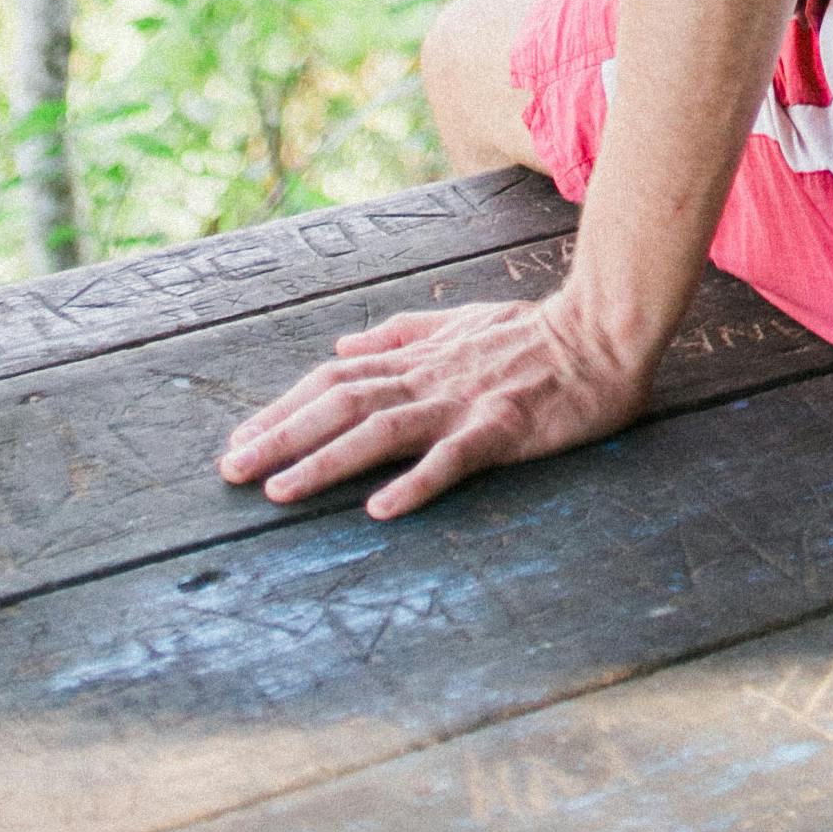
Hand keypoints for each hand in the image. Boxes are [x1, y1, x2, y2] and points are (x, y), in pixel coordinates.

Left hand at [218, 291, 653, 519]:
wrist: (602, 331)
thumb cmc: (533, 332)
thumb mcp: (458, 321)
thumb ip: (400, 332)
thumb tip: (342, 342)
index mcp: (417, 356)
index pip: (335, 378)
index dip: (283, 407)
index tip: (238, 439)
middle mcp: (429, 376)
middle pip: (341, 403)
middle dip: (281, 436)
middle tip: (230, 471)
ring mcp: (463, 401)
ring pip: (381, 429)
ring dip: (325, 460)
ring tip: (279, 492)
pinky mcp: (502, 427)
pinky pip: (452, 458)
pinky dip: (415, 483)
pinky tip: (381, 510)